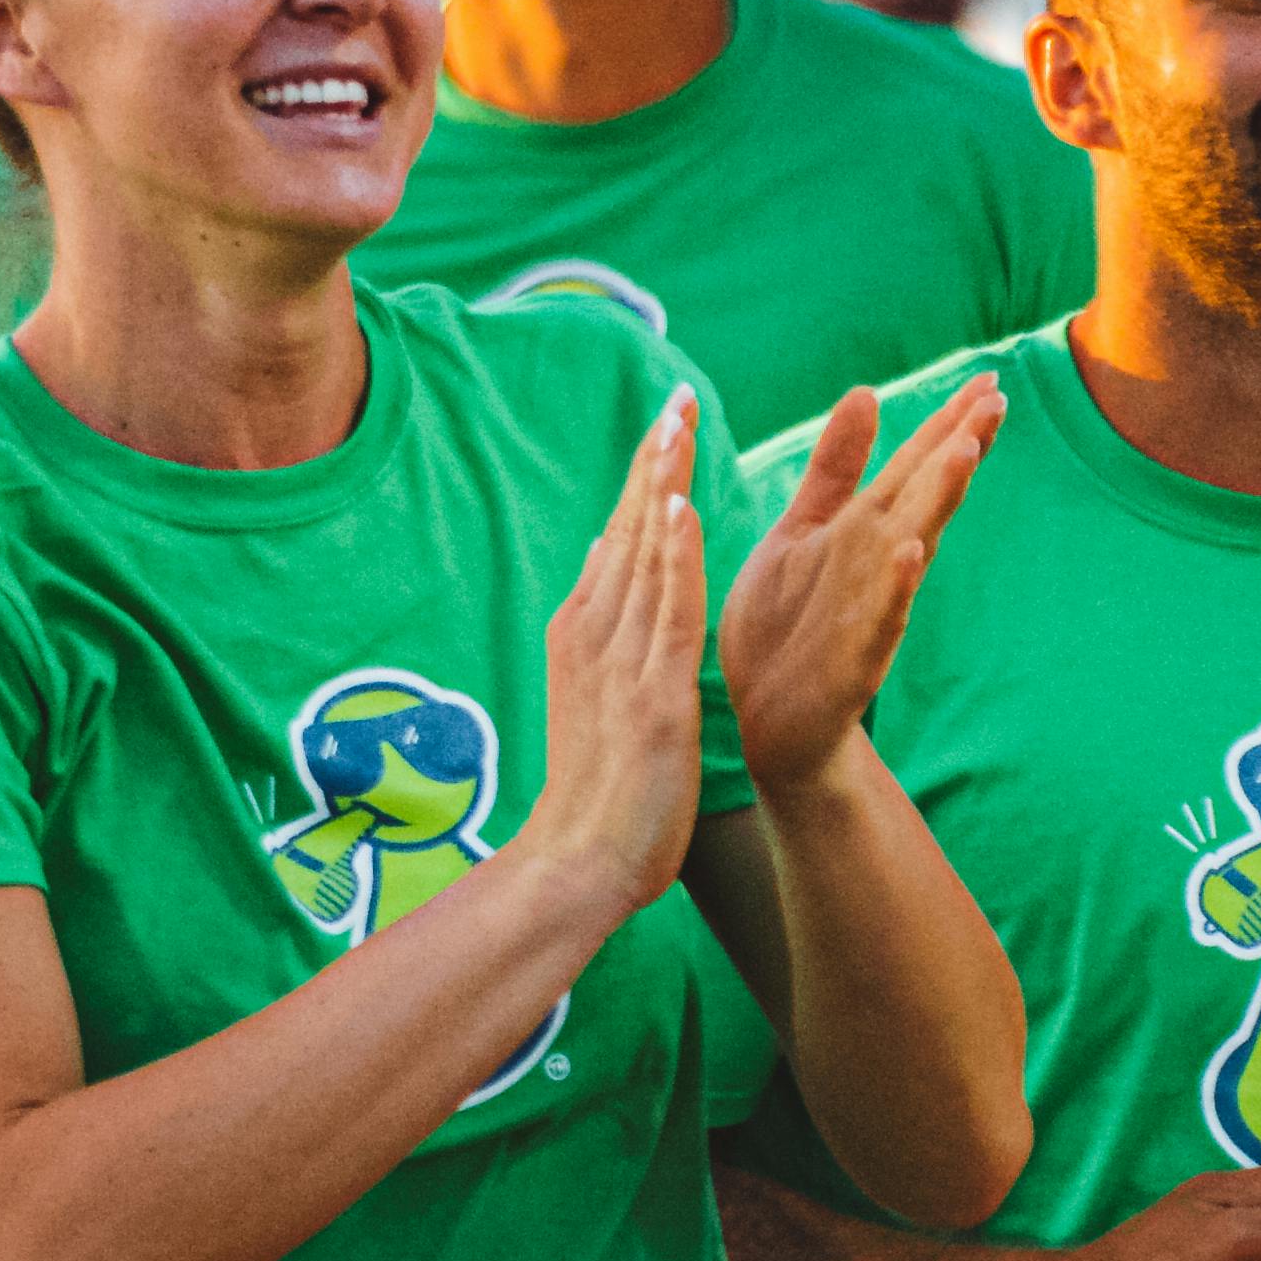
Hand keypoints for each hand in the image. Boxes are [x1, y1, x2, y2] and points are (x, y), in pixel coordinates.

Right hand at [518, 392, 708, 926]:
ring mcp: (620, 662)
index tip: (666, 421)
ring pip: (647, 557)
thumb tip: (601, 557)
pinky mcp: (651, 695)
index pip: (620, 539)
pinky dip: (674, 556)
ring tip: (679, 424)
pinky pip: (667, 612)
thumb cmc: (596, 791)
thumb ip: (598, 625)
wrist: (578, 863)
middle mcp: (596, 633)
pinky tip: (682, 509)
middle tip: (677, 397)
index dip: (643, 478)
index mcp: (585, 632)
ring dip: (663, 486)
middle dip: (654, 461)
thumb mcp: (591, 691)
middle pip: (629, 531)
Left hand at [721, 377, 1002, 801]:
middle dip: (958, 448)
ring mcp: (869, 608)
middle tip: (997, 401)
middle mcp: (875, 561)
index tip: (989, 378)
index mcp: (862, 527)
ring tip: (964, 453)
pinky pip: (880, 617)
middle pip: (924, 494)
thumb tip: (866, 392)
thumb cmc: (788, 623)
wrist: (770, 718)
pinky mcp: (852, 658)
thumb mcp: (803, 528)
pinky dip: (896, 586)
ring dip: (938, 502)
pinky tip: (913, 554)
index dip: (949, 422)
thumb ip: (836, 467)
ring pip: (910, 545)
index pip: (915, 465)